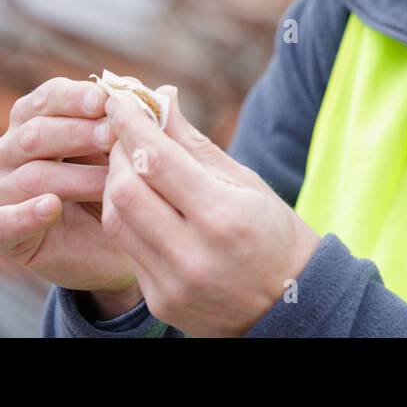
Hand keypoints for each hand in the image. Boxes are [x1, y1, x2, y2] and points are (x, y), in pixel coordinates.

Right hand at [0, 76, 140, 303]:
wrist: (122, 248)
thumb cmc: (124, 188)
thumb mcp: (135, 154)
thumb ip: (145, 125)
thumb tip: (168, 91)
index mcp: (39, 119)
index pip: (49, 97)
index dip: (76, 97)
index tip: (106, 101)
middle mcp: (11, 150)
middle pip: (35, 132)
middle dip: (77, 133)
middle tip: (112, 137)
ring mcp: (1, 191)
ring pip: (30, 174)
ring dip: (73, 176)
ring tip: (108, 182)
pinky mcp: (2, 232)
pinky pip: (4, 221)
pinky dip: (27, 213)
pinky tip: (51, 207)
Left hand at [100, 85, 322, 336]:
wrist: (291, 309)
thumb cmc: (275, 234)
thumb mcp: (246, 183)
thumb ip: (195, 144)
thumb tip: (161, 98)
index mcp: (224, 216)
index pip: (158, 160)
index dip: (132, 124)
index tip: (120, 100)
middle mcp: (194, 253)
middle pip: (126, 190)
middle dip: (118, 152)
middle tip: (124, 132)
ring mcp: (173, 283)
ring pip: (117, 220)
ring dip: (115, 183)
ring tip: (129, 163)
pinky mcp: (160, 301)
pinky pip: (127, 249)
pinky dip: (127, 216)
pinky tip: (141, 201)